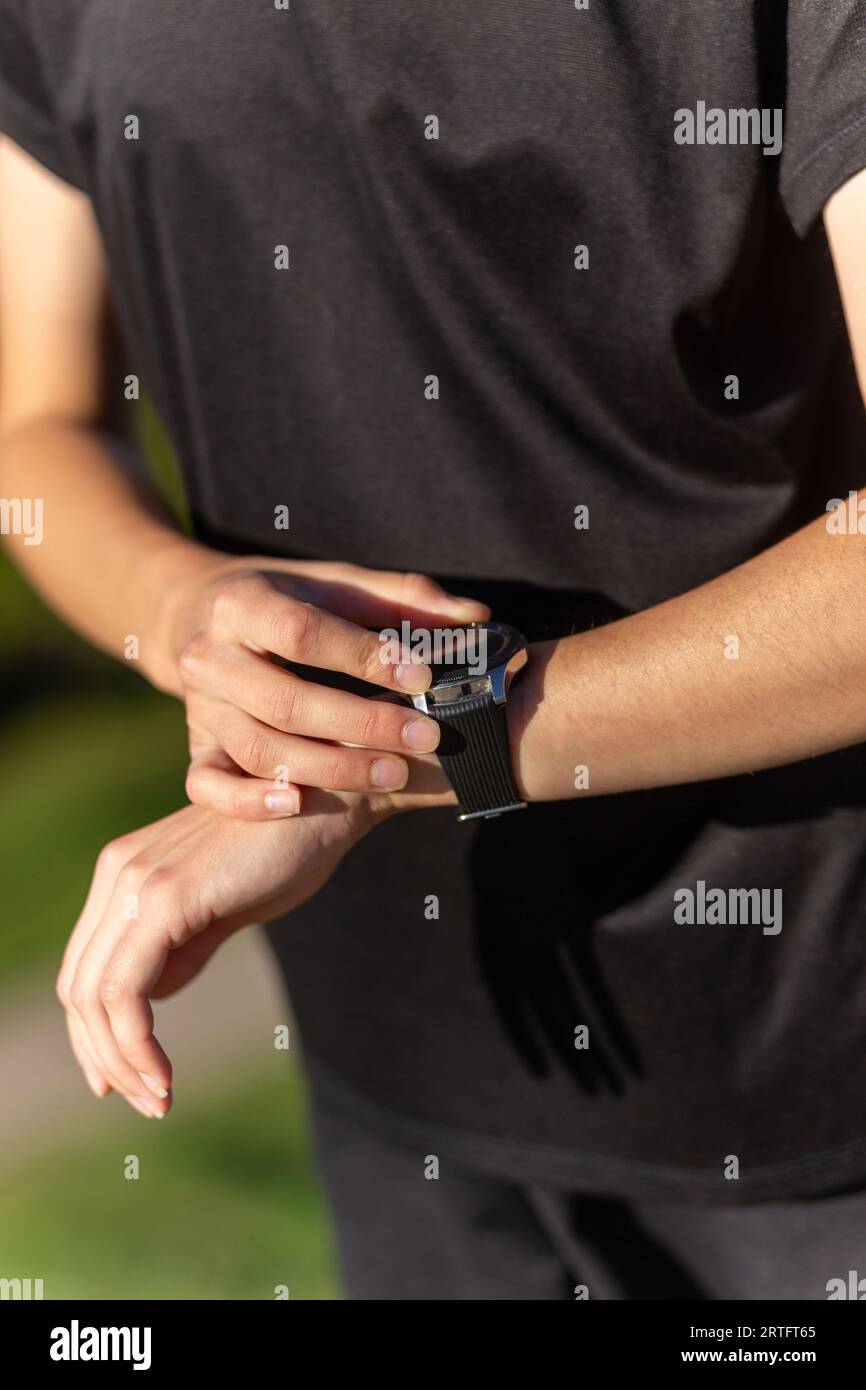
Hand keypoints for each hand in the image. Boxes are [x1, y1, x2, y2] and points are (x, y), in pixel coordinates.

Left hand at [55, 789, 388, 1117]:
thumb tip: (148, 998)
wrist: (332, 795)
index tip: (128, 1081)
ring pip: (94, 996)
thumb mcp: (227, 907)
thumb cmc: (290, 845)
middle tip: (146, 1104)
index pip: (87, 968)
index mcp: (125, 872)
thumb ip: (183, 947)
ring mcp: (135, 881)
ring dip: (120, 1061)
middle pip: (79, 987)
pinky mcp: (163, 898)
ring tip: (158, 1099)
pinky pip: (125, 991)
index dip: (97, 1034)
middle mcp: (118, 873)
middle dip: (104, 1057)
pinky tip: (165, 1076)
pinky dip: (135, 1044)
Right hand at [163, 554, 487, 817]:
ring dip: (330, 768)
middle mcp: (210, 656)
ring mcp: (199, 707)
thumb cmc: (288, 600)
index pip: (303, 632)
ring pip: (259, 748)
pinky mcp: (195, 747)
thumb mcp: (336, 584)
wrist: (198, 615)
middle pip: (285, 701)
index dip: (365, 656)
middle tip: (427, 737)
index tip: (425, 673)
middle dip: (361, 724)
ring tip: (395, 774)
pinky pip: (207, 784)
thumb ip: (404, 599)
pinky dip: (249, 800)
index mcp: (241, 604)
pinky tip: (299, 803)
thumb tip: (474, 618)